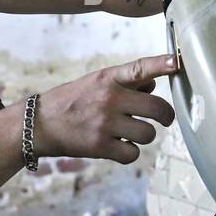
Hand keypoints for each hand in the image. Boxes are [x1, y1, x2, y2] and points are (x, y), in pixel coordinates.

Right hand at [34, 54, 178, 164]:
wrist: (39, 124)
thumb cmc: (71, 102)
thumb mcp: (95, 83)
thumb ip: (125, 83)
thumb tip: (153, 87)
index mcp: (108, 78)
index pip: (140, 68)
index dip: (161, 64)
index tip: (177, 62)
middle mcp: (109, 98)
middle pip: (157, 108)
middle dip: (166, 116)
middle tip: (165, 120)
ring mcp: (105, 123)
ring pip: (148, 133)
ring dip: (143, 136)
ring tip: (129, 133)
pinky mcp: (100, 146)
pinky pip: (133, 153)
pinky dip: (129, 153)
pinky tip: (118, 147)